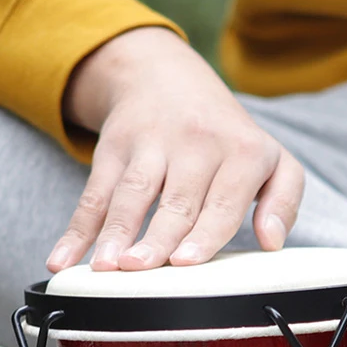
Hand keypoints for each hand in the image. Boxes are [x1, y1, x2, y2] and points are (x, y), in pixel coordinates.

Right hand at [47, 27, 305, 272]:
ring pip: (131, 195)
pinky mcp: (114, 148)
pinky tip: (62, 259)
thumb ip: (284, 201)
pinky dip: (76, 230)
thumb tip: (273, 242)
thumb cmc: (231, 138)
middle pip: (176, 201)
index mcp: (243, 152)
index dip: (204, 233)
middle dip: (158, 237)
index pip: (224, 201)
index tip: (185, 262)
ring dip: (115, 232)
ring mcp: (151, 144)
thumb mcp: (274, 160)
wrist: (169, 78)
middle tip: (142, 268)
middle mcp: (197, 144)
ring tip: (106, 268)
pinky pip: (93, 194)